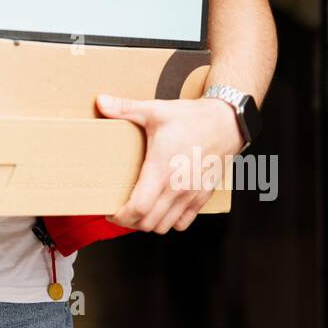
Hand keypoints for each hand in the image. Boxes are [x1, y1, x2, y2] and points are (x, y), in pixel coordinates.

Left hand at [95, 93, 244, 233]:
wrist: (226, 123)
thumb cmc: (191, 118)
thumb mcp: (155, 110)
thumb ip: (125, 108)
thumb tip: (100, 101)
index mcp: (161, 168)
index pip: (138, 208)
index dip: (121, 216)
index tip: (110, 210)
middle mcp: (177, 187)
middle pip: (148, 223)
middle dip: (129, 221)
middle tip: (120, 210)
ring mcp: (191, 195)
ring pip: (164, 226)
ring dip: (148, 223)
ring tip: (138, 210)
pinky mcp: (202, 197)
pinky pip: (183, 223)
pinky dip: (169, 221)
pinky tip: (161, 208)